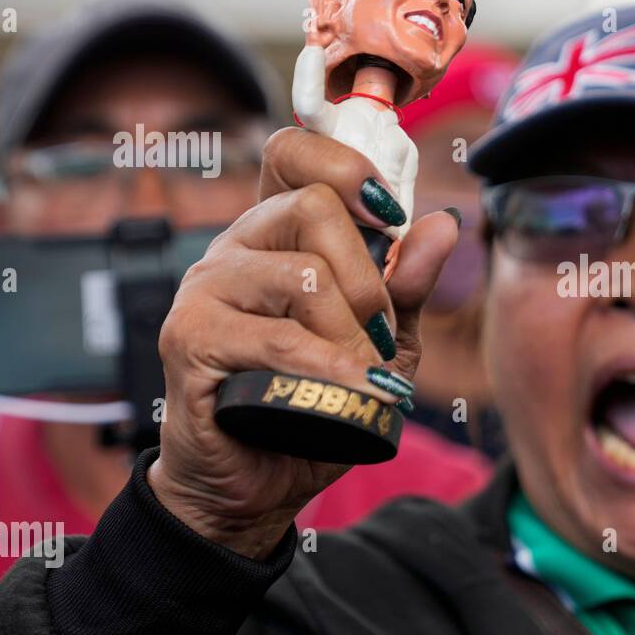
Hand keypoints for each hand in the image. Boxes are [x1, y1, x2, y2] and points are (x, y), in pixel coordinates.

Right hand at [148, 127, 459, 558]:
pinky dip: (332, 369)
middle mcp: (234, 246)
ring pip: (303, 273)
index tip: (389, 213)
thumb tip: (444, 223)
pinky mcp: (190, 337)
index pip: (295, 152)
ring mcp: (205, 287)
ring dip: (353, 333)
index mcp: (276, 232)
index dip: (345, 164)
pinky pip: (281, 338)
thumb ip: (410, 284)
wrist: (259, 482)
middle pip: (313, 206)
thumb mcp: (384, 339)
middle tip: (382, 334)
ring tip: (363, 375)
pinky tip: (352, 391)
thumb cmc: (318, 401)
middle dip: (370, 277)